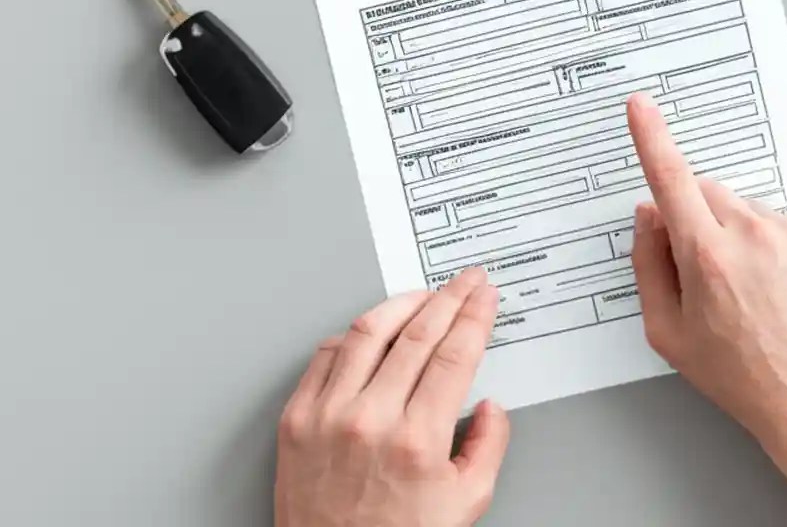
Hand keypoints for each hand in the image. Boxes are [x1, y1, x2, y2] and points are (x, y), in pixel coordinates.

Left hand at [275, 268, 509, 526]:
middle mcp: (369, 420)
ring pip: (367, 332)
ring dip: (401, 304)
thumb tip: (491, 409)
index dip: (475, 316)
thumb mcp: (465, 503)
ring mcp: (327, 416)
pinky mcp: (295, 420)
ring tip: (422, 296)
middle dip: (449, 298)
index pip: (455, 354)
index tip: (484, 298)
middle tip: (464, 283)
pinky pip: (326, 356)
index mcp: (417, 441)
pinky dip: (354, 335)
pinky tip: (373, 331)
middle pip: (417, 333)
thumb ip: (488, 447)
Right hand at [625, 93, 786, 447]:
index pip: (671, 181)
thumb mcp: (668, 332)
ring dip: (741, 236)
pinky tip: (783, 290)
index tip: (641, 107)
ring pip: (750, 211)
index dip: (652, 139)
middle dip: (699, 219)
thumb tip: (650, 215)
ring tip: (754, 292)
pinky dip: (778, 248)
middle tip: (708, 274)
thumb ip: (648, 265)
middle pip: (710, 195)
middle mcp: (754, 235)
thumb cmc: (737, 375)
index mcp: (708, 256)